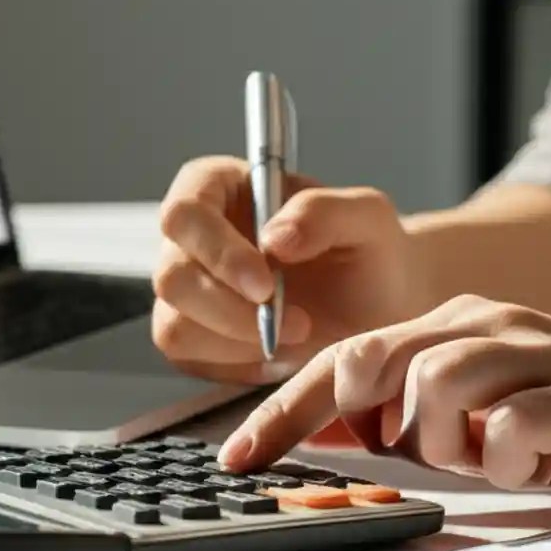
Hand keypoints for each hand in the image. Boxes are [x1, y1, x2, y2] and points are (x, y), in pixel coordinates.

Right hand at [152, 156, 437, 384]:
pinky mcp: (191, 337)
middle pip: (171, 277)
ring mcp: (186, 290)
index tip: (266, 284)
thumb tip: (274, 237)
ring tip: (298, 335)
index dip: (216, 252)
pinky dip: (236, 363)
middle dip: (230, 310)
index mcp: (217, 187)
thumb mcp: (367, 219)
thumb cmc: (369, 252)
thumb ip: (324, 212)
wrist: (379, 307)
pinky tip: (278, 351)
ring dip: (236, 342)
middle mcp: (191, 238)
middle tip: (298, 324)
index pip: (184, 214)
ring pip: (173, 325)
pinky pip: (189, 358)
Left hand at [218, 294, 550, 510]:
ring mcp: (533, 351)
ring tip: (489, 456)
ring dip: (444, 444)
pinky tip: (537, 462)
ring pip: (433, 388)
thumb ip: (419, 410)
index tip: (238, 457)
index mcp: (454, 322)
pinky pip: (508, 429)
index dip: (283, 412)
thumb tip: (343, 437)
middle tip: (400, 450)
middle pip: (372, 360)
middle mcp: (484, 324)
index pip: (344, 360)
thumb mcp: (486, 405)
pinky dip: (508, 461)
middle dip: (357, 420)